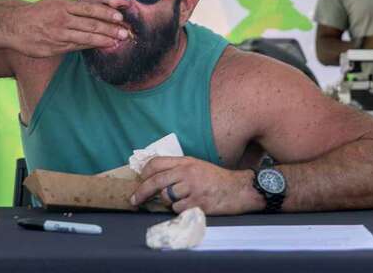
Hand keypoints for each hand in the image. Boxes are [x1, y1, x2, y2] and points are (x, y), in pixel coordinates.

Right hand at [11, 0, 126, 56]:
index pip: (89, 9)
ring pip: (86, 37)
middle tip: (125, 32)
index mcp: (62, 6)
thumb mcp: (53, 3)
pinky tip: (100, 46)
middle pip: (91, 24)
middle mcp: (62, 19)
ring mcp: (58, 34)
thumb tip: (95, 10)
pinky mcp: (55, 47)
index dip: (106, 12)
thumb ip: (72, 8)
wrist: (13, 26)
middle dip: (110, 28)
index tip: (120, 16)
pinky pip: (76, 47)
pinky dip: (90, 46)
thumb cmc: (36, 13)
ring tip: (117, 41)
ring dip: (104, 39)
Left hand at [132, 156, 260, 214]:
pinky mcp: (198, 204)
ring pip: (166, 197)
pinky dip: (179, 210)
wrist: (239, 189)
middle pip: (156, 182)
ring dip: (167, 202)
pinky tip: (189, 206)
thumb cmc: (215, 179)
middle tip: (134, 200)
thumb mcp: (196, 166)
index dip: (144, 173)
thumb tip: (154, 178)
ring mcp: (192, 189)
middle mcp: (186, 173)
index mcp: (185, 162)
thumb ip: (177, 169)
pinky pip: (178, 209)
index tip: (139, 181)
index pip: (156, 163)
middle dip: (141, 192)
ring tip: (179, 200)